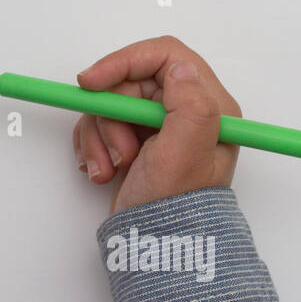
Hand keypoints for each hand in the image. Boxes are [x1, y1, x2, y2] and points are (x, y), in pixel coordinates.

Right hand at [73, 35, 239, 215]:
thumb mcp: (186, 154)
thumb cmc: (174, 207)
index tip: (91, 82)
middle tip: (119, 150)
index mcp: (209, 106)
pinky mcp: (133, 139)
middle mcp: (184, 110)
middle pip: (130, 80)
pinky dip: (92, 146)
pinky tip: (103, 172)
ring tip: (112, 168)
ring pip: (109, 102)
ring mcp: (157, 126)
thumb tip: (179, 67)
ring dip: (99, 135)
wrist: (156, 246)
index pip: (164, 55)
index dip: (124, 61)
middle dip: (111, 113)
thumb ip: (191, 105)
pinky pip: (98, 123)